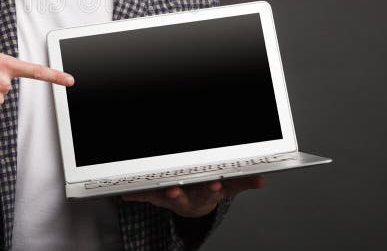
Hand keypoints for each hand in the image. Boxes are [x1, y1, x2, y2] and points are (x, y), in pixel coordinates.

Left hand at [122, 175, 264, 217]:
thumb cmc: (207, 191)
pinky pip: (144, 195)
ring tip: (148, 189)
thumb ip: (242, 182)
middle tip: (176, 190)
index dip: (211, 188)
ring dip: (156, 194)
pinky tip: (125, 194)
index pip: (210, 192)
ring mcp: (170, 198)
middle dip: (180, 194)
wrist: (193, 206)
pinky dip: (134, 195)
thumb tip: (261, 180)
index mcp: (204, 194)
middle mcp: (186, 197)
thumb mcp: (226, 188)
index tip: (214, 184)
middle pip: (183, 196)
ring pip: (162, 196)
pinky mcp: (156, 196)